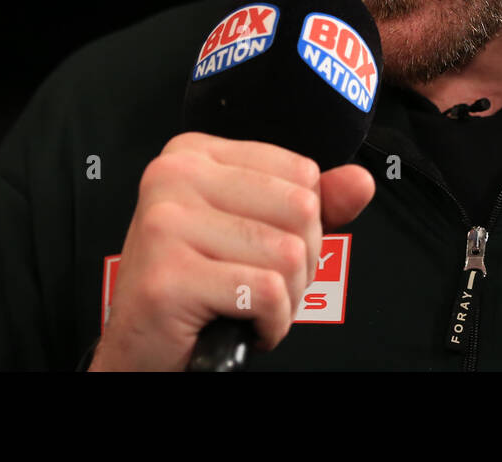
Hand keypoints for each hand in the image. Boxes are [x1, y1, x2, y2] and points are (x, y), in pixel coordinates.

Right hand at [88, 132, 373, 370]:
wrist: (141, 349)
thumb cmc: (196, 286)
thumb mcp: (255, 231)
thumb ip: (312, 203)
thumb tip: (360, 181)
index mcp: (194, 153)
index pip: (301, 172)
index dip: (303, 225)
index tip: (264, 249)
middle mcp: (174, 176)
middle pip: (300, 209)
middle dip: (300, 263)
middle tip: (259, 284)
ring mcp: (166, 224)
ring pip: (288, 254)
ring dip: (285, 299)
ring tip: (248, 306)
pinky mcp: (168, 276)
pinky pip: (266, 293)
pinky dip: (269, 323)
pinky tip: (240, 323)